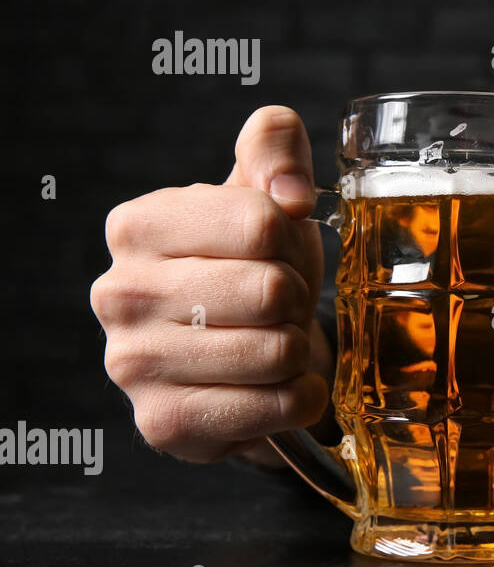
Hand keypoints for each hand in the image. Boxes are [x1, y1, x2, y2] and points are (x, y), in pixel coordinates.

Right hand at [90, 106, 331, 463]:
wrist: (247, 354)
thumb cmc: (256, 266)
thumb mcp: (266, 190)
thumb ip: (275, 144)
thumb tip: (291, 192)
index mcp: (139, 225)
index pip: (261, 222)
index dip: (292, 239)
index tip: (278, 251)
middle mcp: (120, 293)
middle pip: (270, 290)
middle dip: (298, 300)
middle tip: (281, 306)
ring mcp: (134, 363)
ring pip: (275, 351)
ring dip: (298, 350)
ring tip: (275, 342)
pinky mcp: (164, 422)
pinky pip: (273, 406)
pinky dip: (299, 398)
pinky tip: (280, 387)